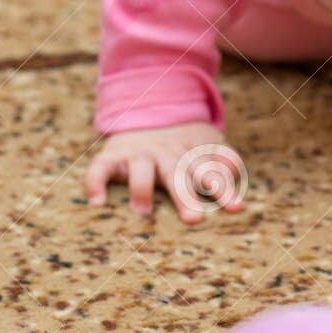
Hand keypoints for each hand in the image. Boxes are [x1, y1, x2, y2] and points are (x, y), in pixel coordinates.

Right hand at [84, 124, 246, 224]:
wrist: (148, 113)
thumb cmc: (185, 146)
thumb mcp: (210, 147)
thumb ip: (225, 161)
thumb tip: (232, 170)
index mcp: (191, 155)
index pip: (209, 173)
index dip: (223, 189)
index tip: (236, 208)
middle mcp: (165, 154)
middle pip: (177, 174)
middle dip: (184, 196)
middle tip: (193, 219)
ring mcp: (138, 155)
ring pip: (141, 170)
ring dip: (142, 189)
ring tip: (144, 213)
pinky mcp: (112, 157)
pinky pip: (100, 168)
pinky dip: (95, 182)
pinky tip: (96, 202)